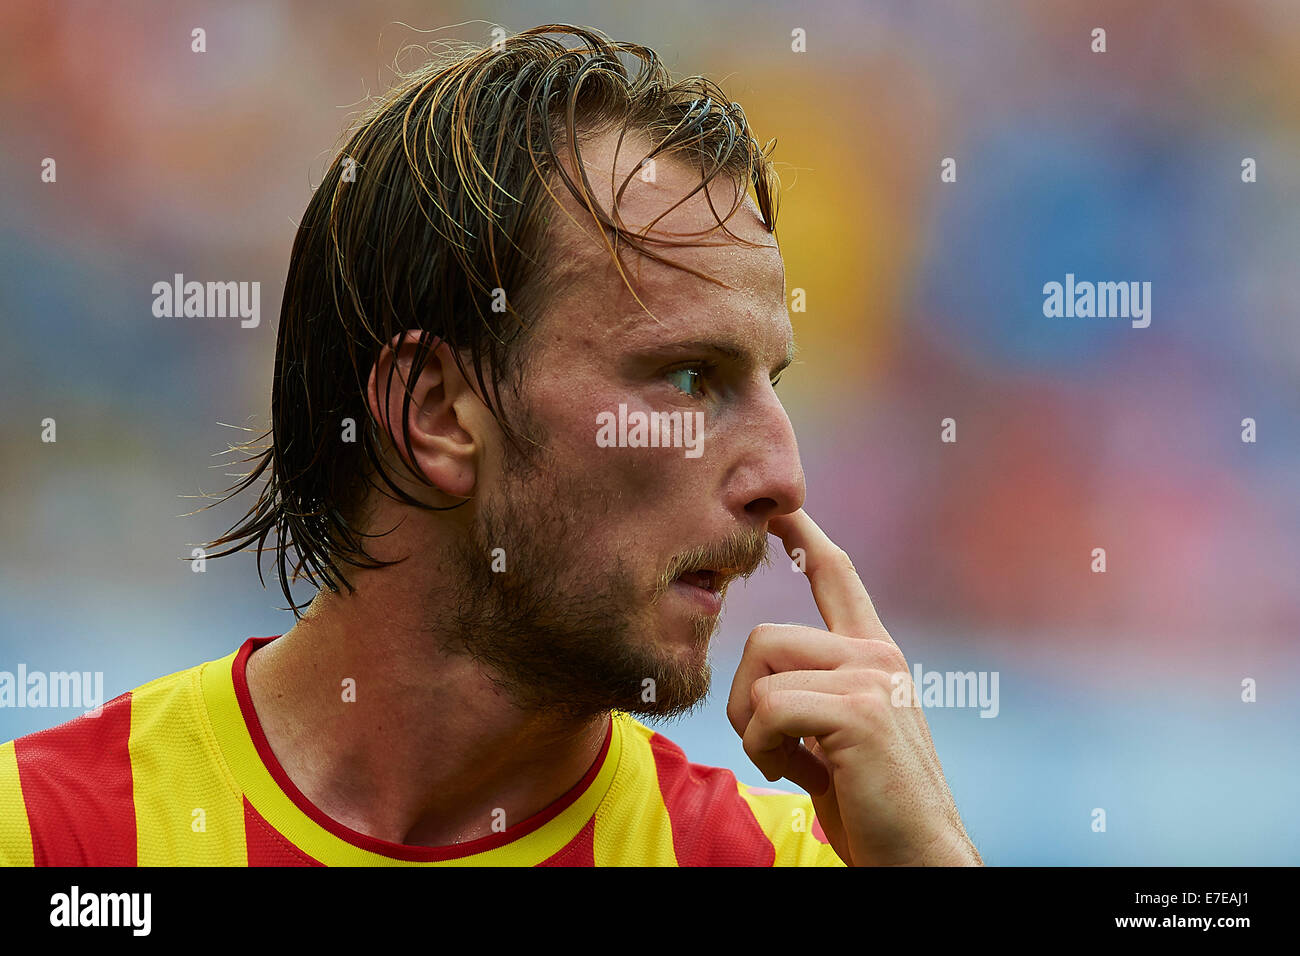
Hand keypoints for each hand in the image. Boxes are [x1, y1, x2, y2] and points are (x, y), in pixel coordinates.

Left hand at [726, 508, 981, 865]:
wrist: (919, 859)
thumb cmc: (872, 807)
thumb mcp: (837, 737)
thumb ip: (812, 696)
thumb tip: (761, 681)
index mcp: (873, 656)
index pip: (836, 575)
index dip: (804, 535)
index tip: (780, 508)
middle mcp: (877, 655)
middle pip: (763, 637)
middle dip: (743, 701)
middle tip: (778, 749)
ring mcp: (873, 678)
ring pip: (759, 672)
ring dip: (755, 732)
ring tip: (797, 764)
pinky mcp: (861, 711)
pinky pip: (766, 708)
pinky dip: (766, 751)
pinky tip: (806, 777)